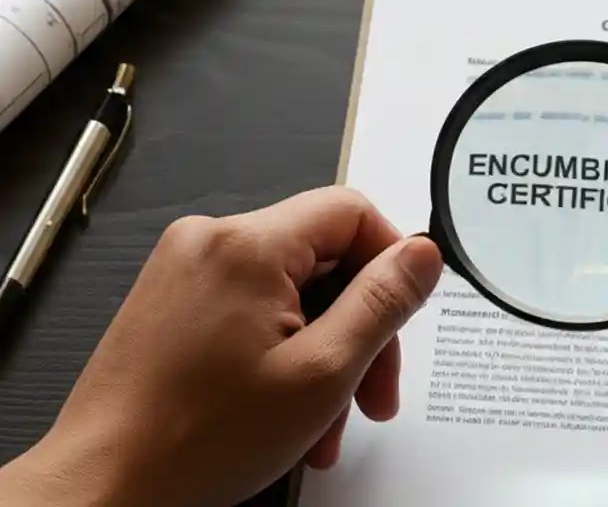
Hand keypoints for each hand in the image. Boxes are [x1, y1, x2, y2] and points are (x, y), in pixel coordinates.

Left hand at [0, 187, 442, 506]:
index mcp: (247, 244)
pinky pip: (253, 311)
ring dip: (322, 355)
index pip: (351, 211)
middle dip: (358, 328)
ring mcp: (184, 272)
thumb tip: (423, 253)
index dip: (391, 260)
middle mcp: (209, 243)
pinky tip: (289, 412)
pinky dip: (282, 356)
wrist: (103, 488)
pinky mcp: (172, 303)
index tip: (403, 310)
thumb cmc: (193, 440)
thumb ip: (382, 303)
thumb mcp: (322, 371)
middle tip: (373, 392)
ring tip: (325, 422)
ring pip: (291, 293)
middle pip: (323, 259)